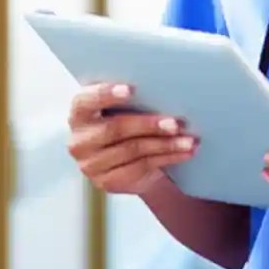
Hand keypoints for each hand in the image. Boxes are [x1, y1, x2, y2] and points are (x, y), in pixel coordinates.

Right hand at [67, 82, 198, 195]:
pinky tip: (184, 152)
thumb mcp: (123, 108)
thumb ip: (133, 98)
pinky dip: (168, 158)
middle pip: (116, 129)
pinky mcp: (107, 182)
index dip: (106, 94)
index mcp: (80, 113)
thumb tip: (165, 87)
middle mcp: (80, 140)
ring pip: (133, 150)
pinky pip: (141, 167)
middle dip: (149, 125)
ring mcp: (91, 165)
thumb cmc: (127, 122)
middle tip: (175, 123)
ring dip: (166, 144)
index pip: (86, 101)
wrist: (128, 162)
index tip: (130, 89)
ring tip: (189, 139)